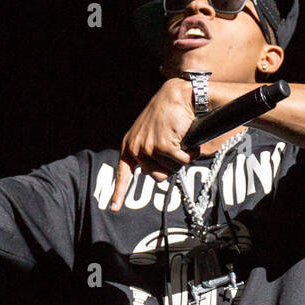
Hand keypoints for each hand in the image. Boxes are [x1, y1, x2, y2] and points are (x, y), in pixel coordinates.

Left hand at [110, 78, 194, 210]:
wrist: (177, 95)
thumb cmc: (167, 114)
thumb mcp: (150, 135)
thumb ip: (147, 154)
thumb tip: (151, 175)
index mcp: (129, 146)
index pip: (123, 174)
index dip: (119, 192)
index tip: (114, 209)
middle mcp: (135, 149)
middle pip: (157, 177)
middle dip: (170, 166)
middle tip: (174, 147)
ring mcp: (148, 148)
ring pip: (171, 171)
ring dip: (181, 158)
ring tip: (179, 139)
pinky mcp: (163, 146)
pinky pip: (181, 162)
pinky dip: (190, 153)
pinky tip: (188, 140)